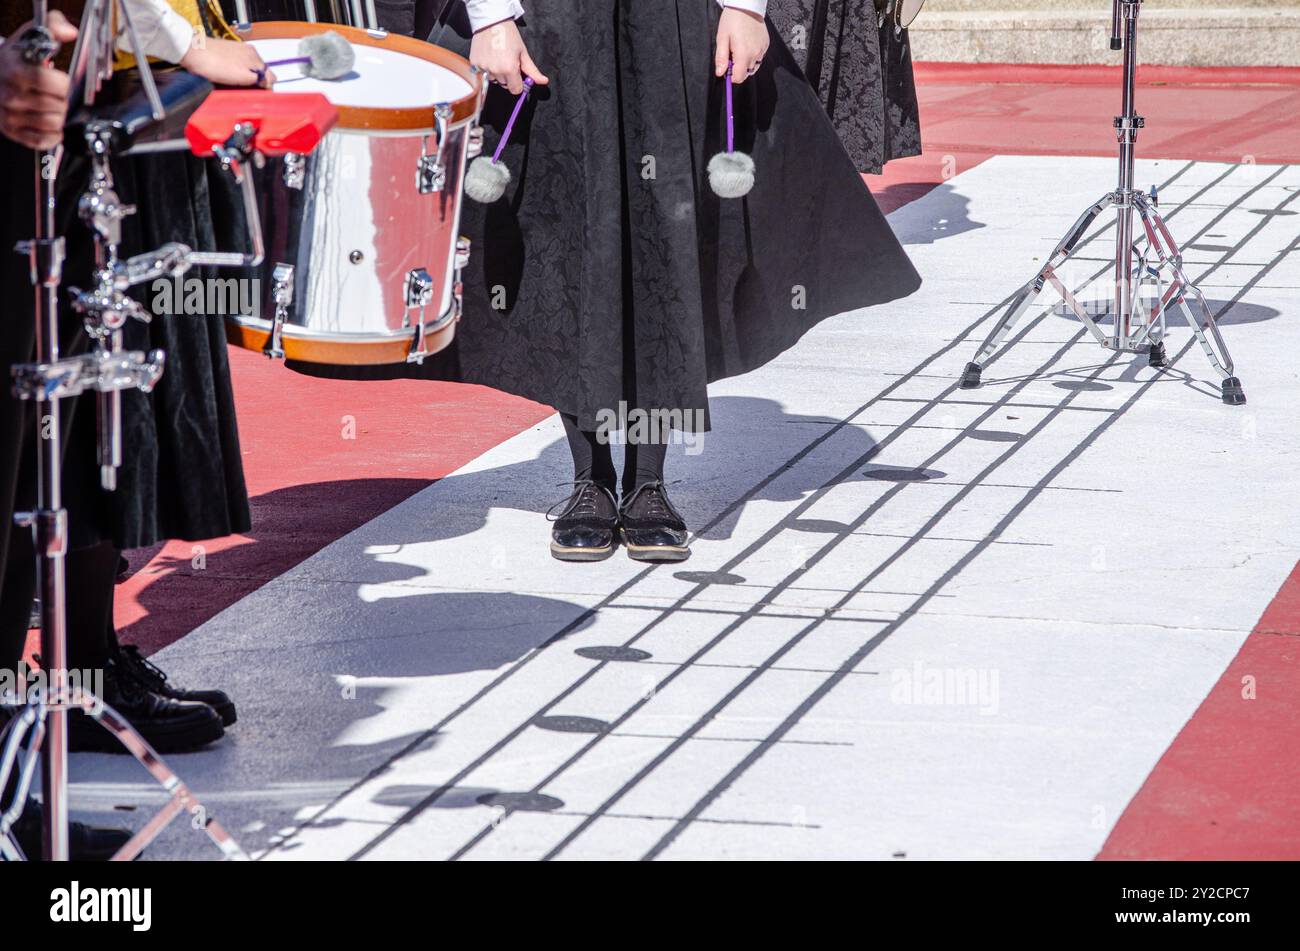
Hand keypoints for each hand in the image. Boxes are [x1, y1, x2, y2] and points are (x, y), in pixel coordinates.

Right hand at [0, 12, 77, 150]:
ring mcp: (9, 114)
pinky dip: (52, 135)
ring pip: (53, 124)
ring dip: (59, 117)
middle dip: (63, 100)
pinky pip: (42, 140)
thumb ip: (52, 27)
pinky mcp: (11, 130)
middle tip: (55, 94)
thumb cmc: (14, 58)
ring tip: (52, 106)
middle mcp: (11, 93)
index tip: (60, 80)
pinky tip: (49, 123)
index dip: (63, 83)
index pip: (55, 84)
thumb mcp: (30, 36)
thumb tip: (69, 31)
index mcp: (15, 69)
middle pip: (58, 107)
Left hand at [181, 36, 274, 88]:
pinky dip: (235, 74)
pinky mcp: (227, 52)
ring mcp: (238, 51)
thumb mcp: (243, 77)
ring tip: (234, 85)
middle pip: (260, 74)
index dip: (265, 89)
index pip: (270, 77)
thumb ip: (260, 80)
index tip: (258, 97)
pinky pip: (238, 67)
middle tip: (244, 92)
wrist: (192, 52)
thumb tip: (270, 84)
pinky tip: (227, 77)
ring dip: (245, 79)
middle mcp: (249, 53)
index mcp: (256, 58)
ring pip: (249, 70)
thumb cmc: (215, 65)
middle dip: (255, 84)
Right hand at [469, 20, 547, 95]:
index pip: (515, 90)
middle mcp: (495, 70)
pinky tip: (489, 57)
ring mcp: (484, 68)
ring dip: (496, 73)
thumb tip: (543, 81)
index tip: (517, 75)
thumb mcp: (523, 53)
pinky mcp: (475, 64)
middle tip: (507, 61)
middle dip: (508, 77)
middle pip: (504, 85)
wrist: (491, 21)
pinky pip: (483, 74)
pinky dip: (487, 69)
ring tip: (497, 58)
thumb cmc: (508, 35)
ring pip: (494, 80)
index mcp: (509, 69)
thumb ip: (532, 70)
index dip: (518, 83)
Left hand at [715, 8, 768, 83]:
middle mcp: (755, 54)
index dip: (731, 76)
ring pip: (753, 66)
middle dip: (738, 68)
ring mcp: (762, 50)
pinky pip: (759, 57)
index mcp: (743, 54)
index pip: (739, 78)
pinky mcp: (766, 45)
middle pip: (746, 73)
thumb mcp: (722, 39)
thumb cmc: (732, 20)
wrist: (746, 6)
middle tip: (732, 55)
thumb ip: (721, 58)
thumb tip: (720, 73)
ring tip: (740, 49)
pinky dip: (753, 55)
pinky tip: (747, 44)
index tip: (727, 68)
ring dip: (746, 62)